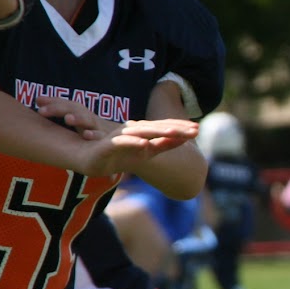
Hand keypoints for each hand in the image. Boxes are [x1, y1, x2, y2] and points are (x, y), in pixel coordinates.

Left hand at [36, 94, 103, 134]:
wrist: (121, 138)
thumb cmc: (91, 129)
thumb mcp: (77, 120)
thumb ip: (58, 110)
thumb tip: (37, 99)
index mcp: (80, 113)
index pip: (65, 104)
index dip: (53, 101)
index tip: (37, 100)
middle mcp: (88, 118)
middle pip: (74, 109)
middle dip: (58, 109)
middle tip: (41, 111)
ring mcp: (98, 127)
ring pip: (88, 120)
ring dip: (78, 118)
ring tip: (67, 119)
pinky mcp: (108, 139)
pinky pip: (102, 136)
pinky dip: (95, 135)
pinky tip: (87, 135)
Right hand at [75, 117, 199, 176]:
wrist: (91, 160)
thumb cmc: (120, 156)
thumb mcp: (146, 152)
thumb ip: (162, 145)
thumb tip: (182, 140)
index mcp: (143, 131)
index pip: (165, 128)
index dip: (181, 128)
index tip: (198, 129)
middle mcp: (133, 130)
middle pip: (157, 127)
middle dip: (176, 128)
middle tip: (195, 130)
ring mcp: (122, 136)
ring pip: (143, 132)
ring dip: (159, 131)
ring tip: (175, 133)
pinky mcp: (109, 144)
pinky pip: (123, 142)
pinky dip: (134, 143)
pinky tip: (145, 145)